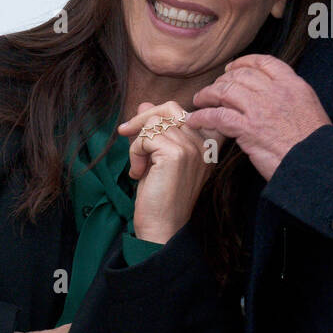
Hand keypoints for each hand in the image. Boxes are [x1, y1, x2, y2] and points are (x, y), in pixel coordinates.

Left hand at [116, 101, 221, 244]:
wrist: (162, 228)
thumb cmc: (161, 198)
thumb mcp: (160, 159)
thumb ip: (158, 131)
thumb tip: (144, 104)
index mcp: (207, 145)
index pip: (187, 110)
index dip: (161, 113)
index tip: (143, 132)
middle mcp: (204, 144)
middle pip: (169, 108)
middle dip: (143, 119)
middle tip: (126, 135)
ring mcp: (192, 147)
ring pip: (154, 122)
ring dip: (137, 144)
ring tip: (140, 168)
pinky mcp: (175, 154)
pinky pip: (145, 137)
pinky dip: (134, 153)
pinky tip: (138, 174)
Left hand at [188, 55, 330, 180]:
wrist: (315, 163)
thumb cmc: (314, 143)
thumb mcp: (308, 108)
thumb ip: (288, 98)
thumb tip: (269, 97)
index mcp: (293, 84)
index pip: (264, 62)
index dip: (244, 62)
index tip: (233, 68)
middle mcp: (276, 91)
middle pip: (240, 75)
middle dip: (223, 80)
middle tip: (214, 89)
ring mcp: (260, 109)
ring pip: (225, 91)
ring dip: (207, 95)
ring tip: (199, 101)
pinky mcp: (248, 128)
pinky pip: (217, 116)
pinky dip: (202, 117)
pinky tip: (194, 120)